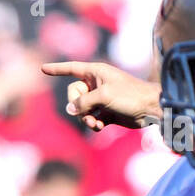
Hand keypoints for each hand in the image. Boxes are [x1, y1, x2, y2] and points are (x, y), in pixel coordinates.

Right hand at [41, 60, 160, 130]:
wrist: (152, 109)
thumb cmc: (131, 96)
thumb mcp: (104, 95)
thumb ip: (84, 102)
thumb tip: (70, 110)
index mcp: (96, 72)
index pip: (71, 68)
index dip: (57, 69)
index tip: (42, 68)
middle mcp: (97, 84)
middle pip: (74, 94)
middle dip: (77, 105)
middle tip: (85, 112)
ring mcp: (102, 99)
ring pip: (82, 109)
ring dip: (85, 117)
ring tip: (93, 123)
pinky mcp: (108, 112)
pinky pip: (92, 118)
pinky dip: (92, 123)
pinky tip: (98, 127)